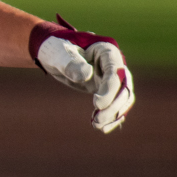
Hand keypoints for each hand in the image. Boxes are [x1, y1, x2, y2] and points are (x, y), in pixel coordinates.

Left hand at [30, 17, 135, 133]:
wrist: (52, 54)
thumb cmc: (56, 49)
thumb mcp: (59, 54)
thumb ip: (71, 63)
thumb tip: (87, 74)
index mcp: (106, 51)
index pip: (115, 72)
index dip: (110, 89)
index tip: (97, 104)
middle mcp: (114, 65)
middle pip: (124, 88)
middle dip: (114, 106)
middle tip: (97, 120)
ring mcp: (111, 78)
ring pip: (122, 99)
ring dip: (114, 114)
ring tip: (97, 125)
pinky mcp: (106, 90)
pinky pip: (115, 105)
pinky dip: (111, 117)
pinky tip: (102, 128)